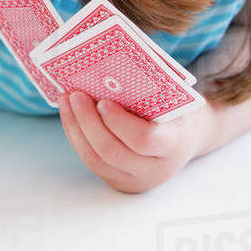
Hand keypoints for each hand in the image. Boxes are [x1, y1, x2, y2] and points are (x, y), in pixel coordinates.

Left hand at [57, 91, 210, 193]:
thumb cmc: (175, 113)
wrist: (183, 141)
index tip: (102, 101)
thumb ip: (148, 92)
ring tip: (66, 101)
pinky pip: (91, 161)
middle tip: (75, 95)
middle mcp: (154, 170)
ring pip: (95, 160)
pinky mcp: (117, 181)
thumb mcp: (172, 102)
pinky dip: (77, 137)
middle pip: (112, 152)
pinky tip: (70, 116)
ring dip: (76, 129)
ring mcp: (134, 180)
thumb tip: (107, 70)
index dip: (119, 122)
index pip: (144, 139)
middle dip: (88, 122)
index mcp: (173, 145)